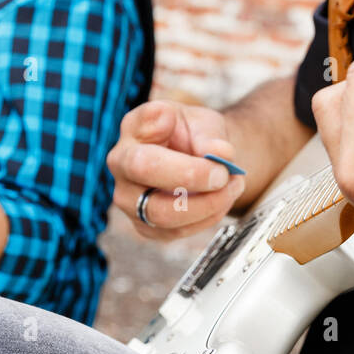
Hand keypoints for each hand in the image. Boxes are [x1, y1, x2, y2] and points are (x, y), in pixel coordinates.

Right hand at [108, 100, 246, 238]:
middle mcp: (121, 163)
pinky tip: (222, 201)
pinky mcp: (144, 224)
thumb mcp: (205, 123)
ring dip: (205, 204)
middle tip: (222, 173)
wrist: (197, 158)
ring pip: (160, 212)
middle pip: (143, 169)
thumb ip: (210, 136)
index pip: (143, 123)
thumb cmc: (193, 135)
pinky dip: (206, 218)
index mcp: (133, 128)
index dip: (171, 132)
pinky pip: (175, 231)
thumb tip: (221, 154)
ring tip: (232, 187)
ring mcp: (128, 197)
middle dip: (190, 175)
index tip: (198, 135)